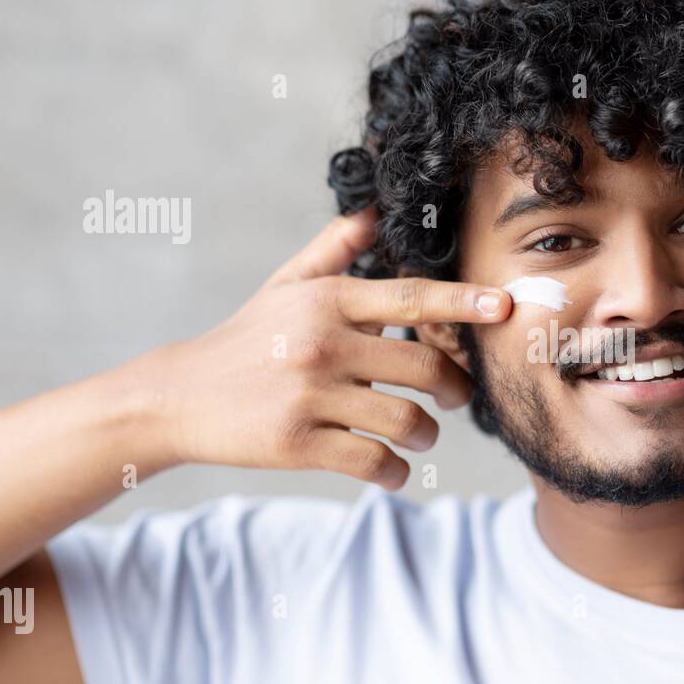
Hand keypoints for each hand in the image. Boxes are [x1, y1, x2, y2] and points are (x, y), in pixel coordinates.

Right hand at [158, 208, 510, 487]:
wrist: (179, 396)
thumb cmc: (246, 340)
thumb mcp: (284, 286)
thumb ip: (333, 251)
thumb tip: (372, 211)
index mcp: (327, 301)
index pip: (411, 297)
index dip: (463, 303)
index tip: (504, 308)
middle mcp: (322, 343)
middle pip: (423, 366)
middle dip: (454, 388)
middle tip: (455, 397)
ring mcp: (309, 395)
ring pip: (405, 420)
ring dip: (426, 433)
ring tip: (422, 433)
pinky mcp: (298, 443)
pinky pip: (373, 462)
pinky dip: (394, 471)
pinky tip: (392, 468)